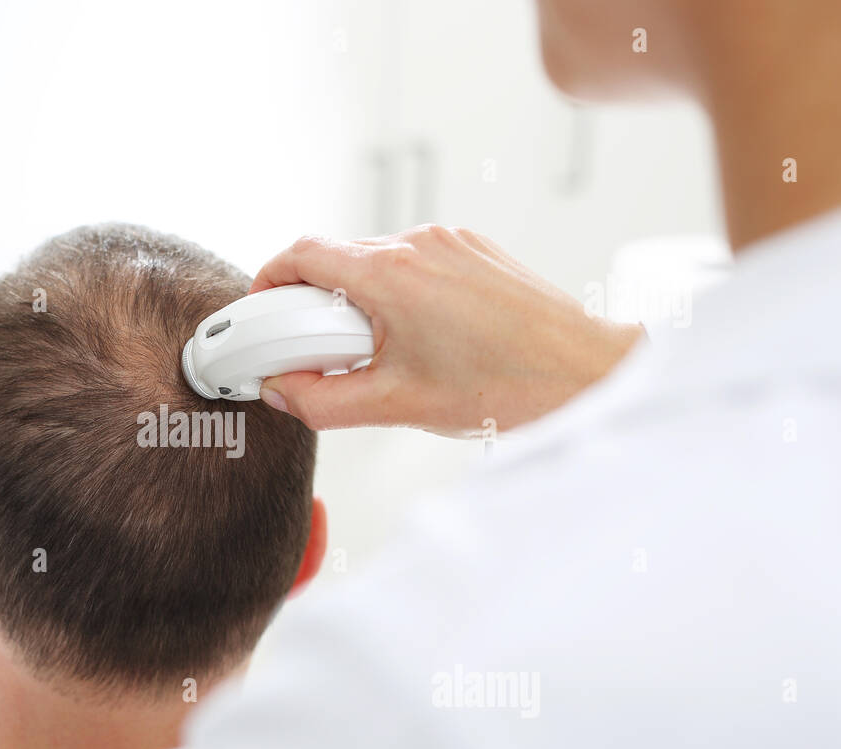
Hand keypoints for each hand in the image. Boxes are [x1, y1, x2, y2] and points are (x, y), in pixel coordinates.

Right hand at [250, 226, 643, 435]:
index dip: (268, 282)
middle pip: (335, 256)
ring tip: (376, 353)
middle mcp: (420, 243)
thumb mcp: (395, 406)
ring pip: (374, 260)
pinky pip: (413, 261)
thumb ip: (320, 402)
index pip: (301, 254)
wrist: (586, 376)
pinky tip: (416, 340)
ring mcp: (451, 241)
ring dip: (356, 300)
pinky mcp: (475, 249)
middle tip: (318, 353)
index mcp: (392, 274)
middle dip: (313, 303)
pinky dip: (395, 294)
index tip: (262, 315)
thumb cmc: (507, 388)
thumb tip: (281, 391)